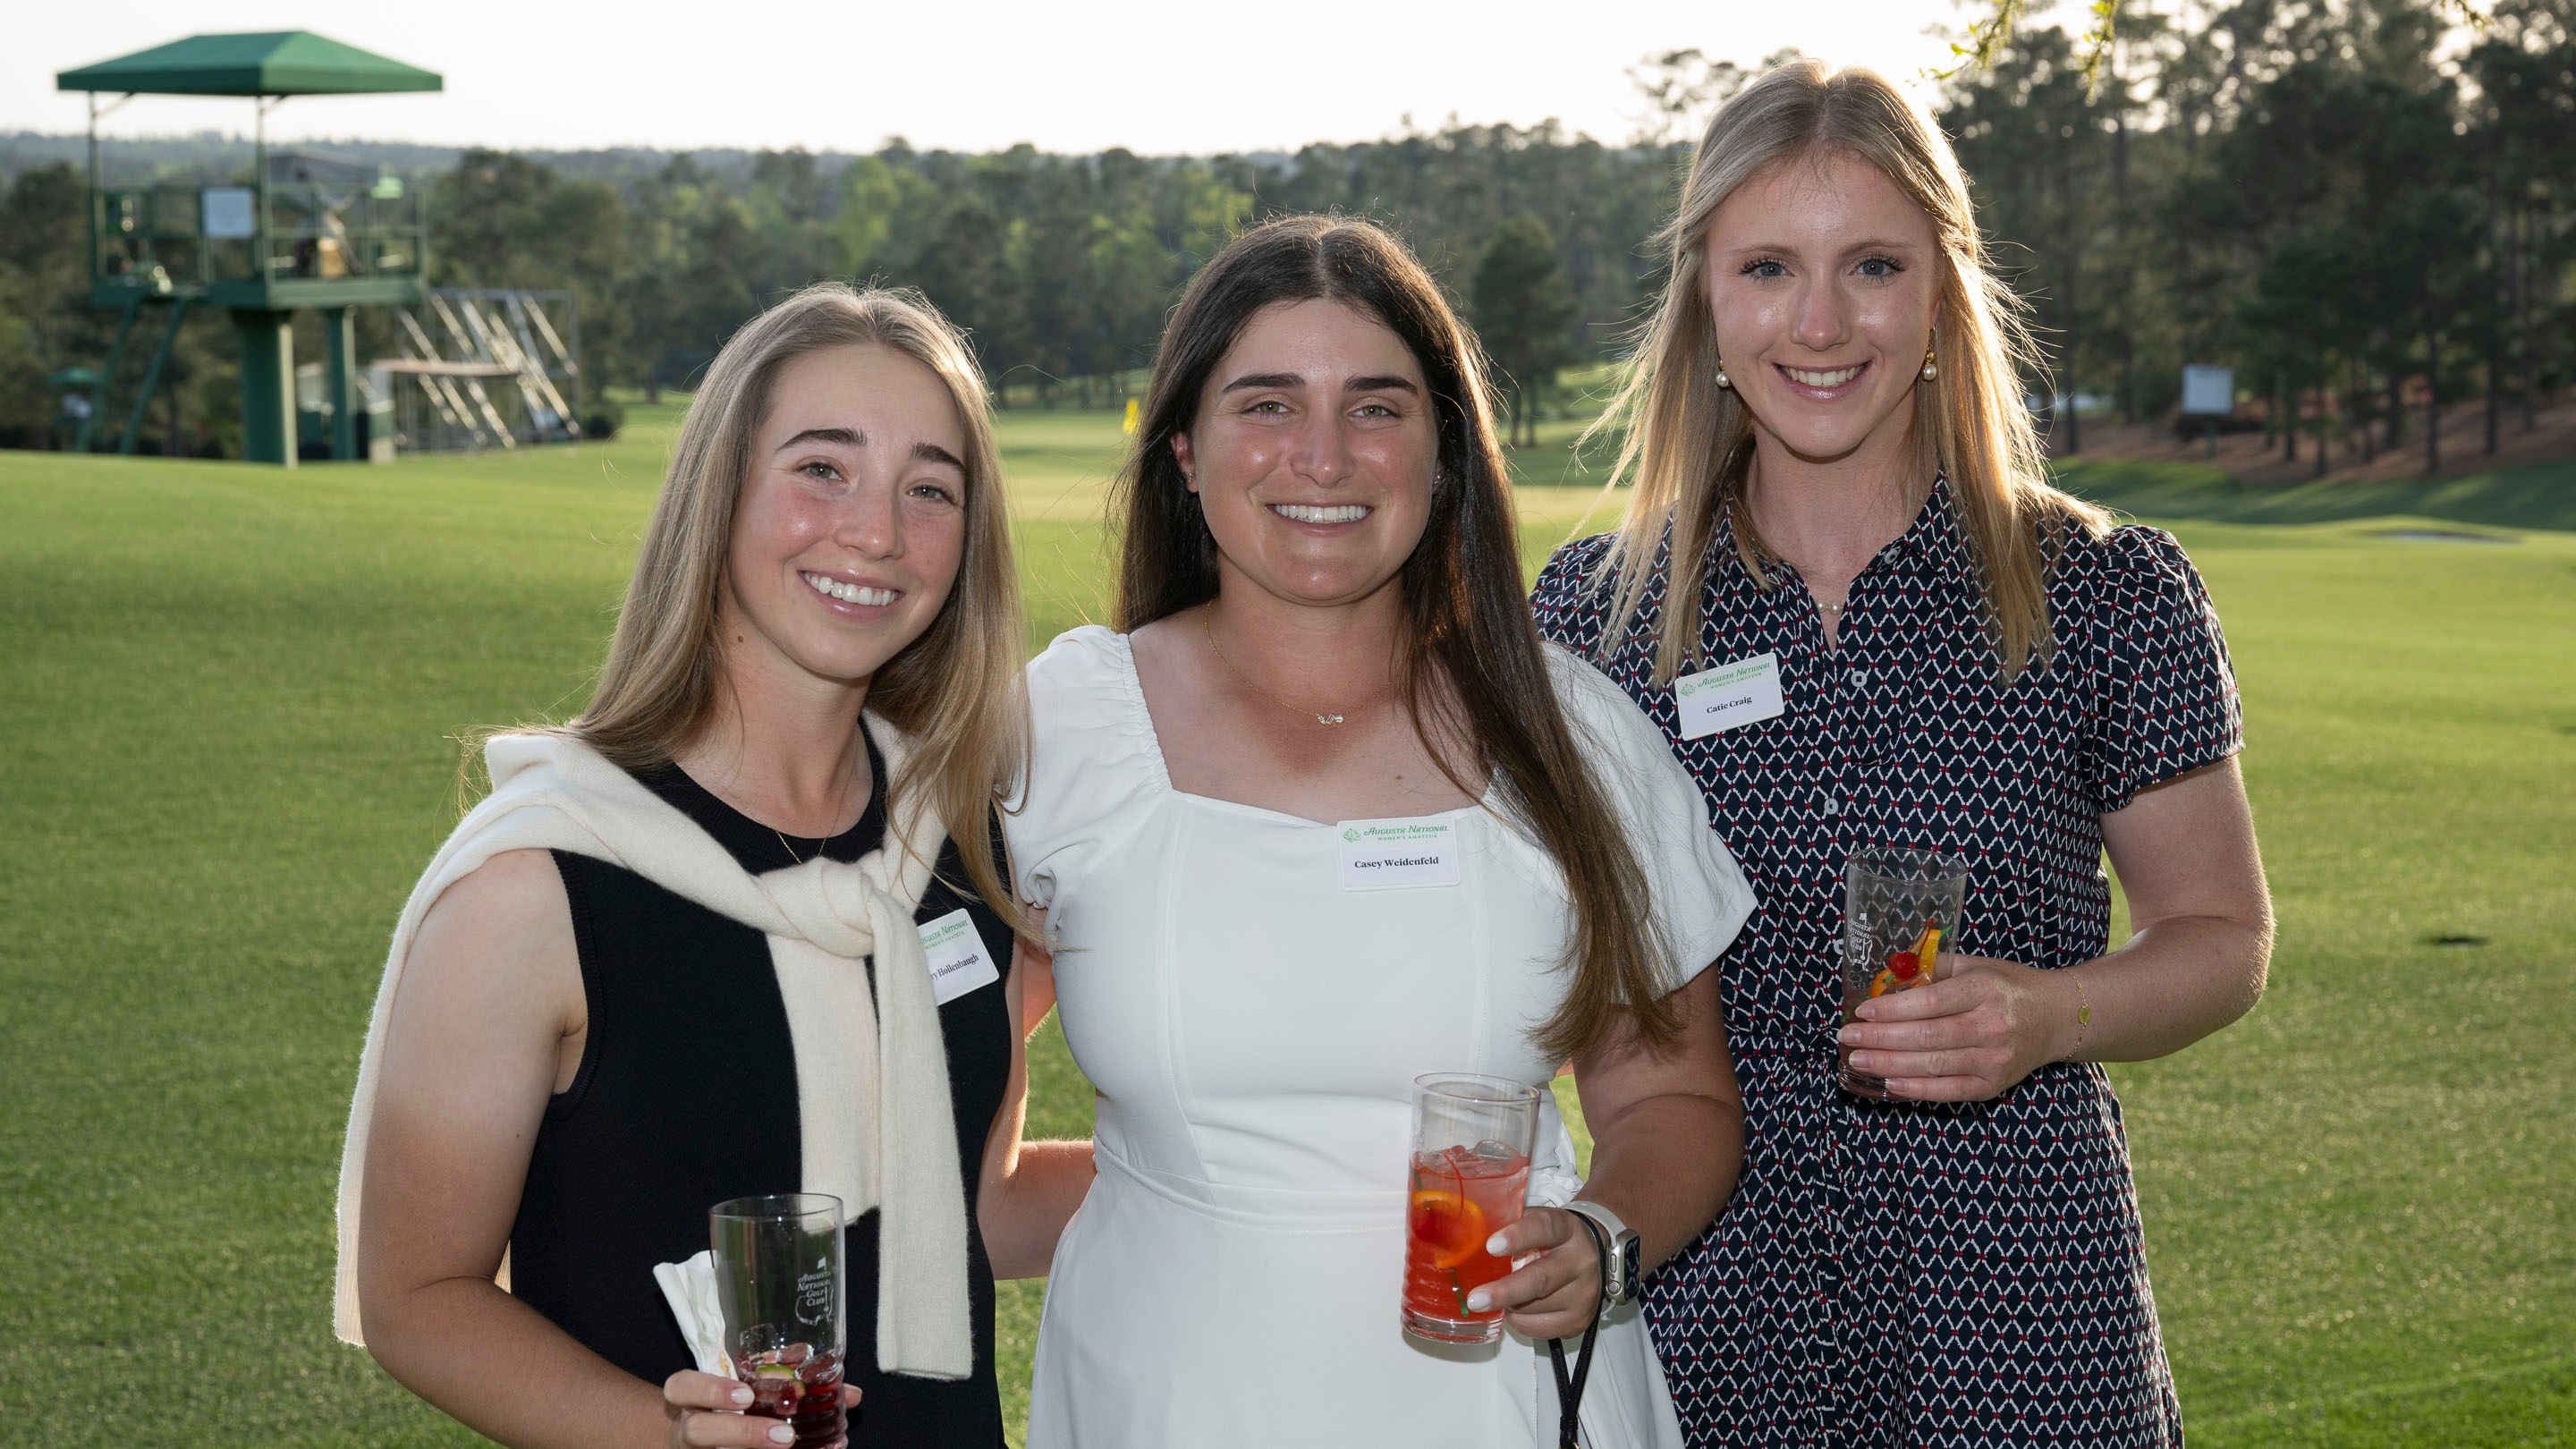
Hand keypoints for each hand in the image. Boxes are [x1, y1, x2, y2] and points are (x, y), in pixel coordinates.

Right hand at [663, 1370, 860, 1448]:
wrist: (693, 1436)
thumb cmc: (728, 1403)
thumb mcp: (748, 1384)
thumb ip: (792, 1381)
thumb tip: (852, 1394)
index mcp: (693, 1395)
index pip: (683, 1386)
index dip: (711, 1391)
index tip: (746, 1396)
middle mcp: (691, 1425)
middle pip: (698, 1431)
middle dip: (741, 1433)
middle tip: (782, 1436)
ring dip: (749, 1448)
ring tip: (788, 1447)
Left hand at [1472, 1205, 1602, 1341]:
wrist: (1595, 1254)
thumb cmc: (1554, 1239)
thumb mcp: (1536, 1221)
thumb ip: (1508, 1223)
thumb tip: (1469, 1233)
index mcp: (1566, 1229)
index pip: (1543, 1229)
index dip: (1517, 1237)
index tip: (1491, 1246)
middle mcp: (1581, 1261)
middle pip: (1541, 1280)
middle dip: (1505, 1291)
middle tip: (1476, 1299)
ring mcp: (1584, 1294)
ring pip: (1534, 1308)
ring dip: (1510, 1305)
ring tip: (1507, 1293)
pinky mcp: (1580, 1320)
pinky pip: (1538, 1328)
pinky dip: (1520, 1320)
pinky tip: (1522, 1307)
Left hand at [1837, 953, 2075, 1101]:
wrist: (2057, 1018)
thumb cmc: (2008, 987)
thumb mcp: (1976, 966)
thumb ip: (1934, 970)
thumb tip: (1888, 977)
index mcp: (1985, 991)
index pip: (1931, 1003)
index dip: (1893, 1010)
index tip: (1862, 1011)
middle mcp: (1991, 1027)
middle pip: (1926, 1037)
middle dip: (1880, 1039)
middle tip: (1847, 1038)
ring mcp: (1994, 1061)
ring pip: (1932, 1066)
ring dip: (1888, 1064)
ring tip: (1857, 1060)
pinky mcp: (1993, 1086)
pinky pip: (1947, 1091)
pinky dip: (1915, 1089)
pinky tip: (1888, 1082)